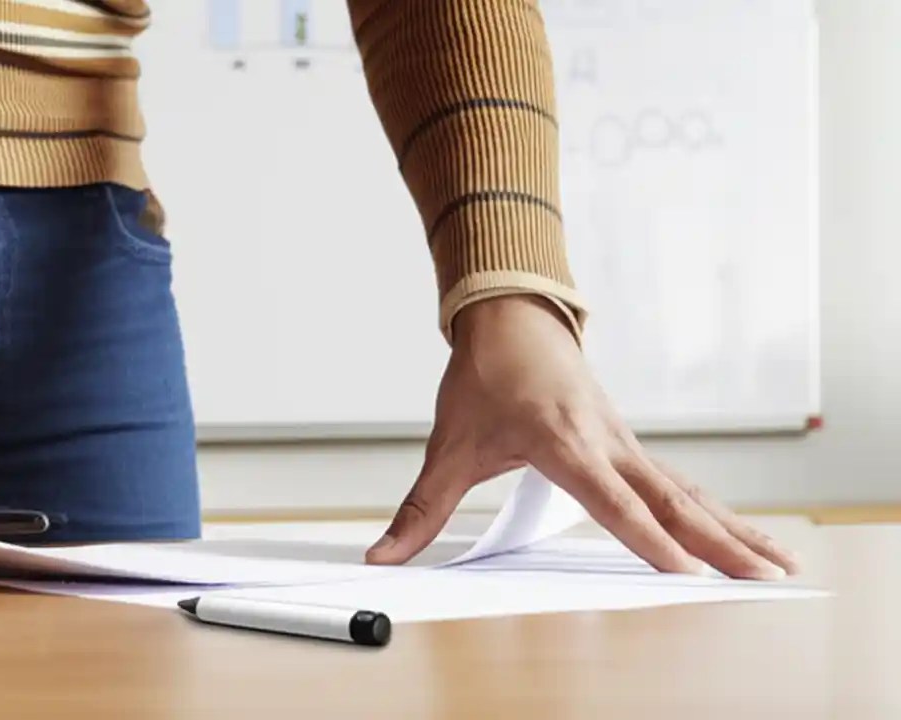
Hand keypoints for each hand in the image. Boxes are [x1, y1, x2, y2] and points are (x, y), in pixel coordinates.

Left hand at [366, 295, 798, 579]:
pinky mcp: (628, 441)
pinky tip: (736, 533)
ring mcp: (624, 439)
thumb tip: (383, 556)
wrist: (509, 314)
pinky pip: (678, 481)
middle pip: (673, 500)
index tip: (685, 572)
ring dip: (733, 527)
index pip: (612, 501)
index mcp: (562, 441)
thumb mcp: (447, 445)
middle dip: (722, 543)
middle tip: (768, 578)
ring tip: (777, 563)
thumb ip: (420, 509)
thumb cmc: (484, 374)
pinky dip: (711, 510)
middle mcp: (605, 441)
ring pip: (687, 490)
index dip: (647, 539)